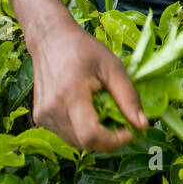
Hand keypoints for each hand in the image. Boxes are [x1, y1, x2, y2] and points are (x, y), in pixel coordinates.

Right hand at [28, 18, 148, 151]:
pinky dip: (82, 131)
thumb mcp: (112, 66)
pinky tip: (89, 112)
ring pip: (75, 143)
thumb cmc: (83, 48)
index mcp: (71, 95)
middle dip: (108, 140)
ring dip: (96, 137)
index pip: (91, 136)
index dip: (113, 142)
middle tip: (122, 124)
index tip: (130, 132)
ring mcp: (43, 116)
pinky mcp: (40, 118)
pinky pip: (66, 135)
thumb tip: (142, 125)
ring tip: (106, 115)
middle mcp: (52, 110)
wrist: (50, 39)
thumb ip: (128, 96)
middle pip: (85, 144)